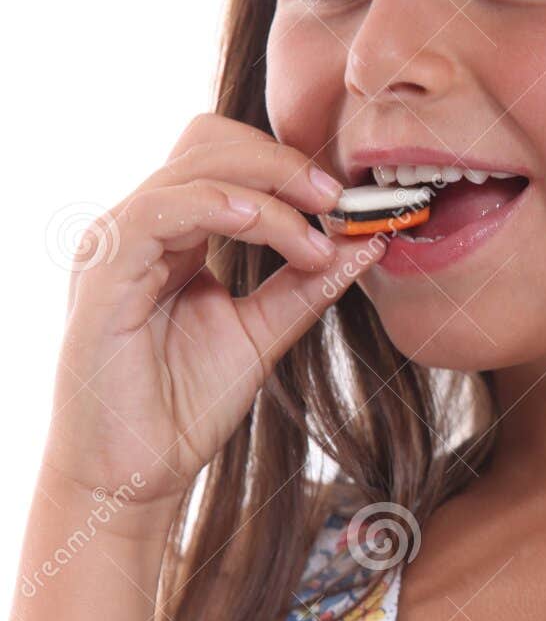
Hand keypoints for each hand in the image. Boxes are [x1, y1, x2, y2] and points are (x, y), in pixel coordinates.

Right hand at [46, 112, 383, 513]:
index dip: (290, 167)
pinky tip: (263, 226)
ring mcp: (116, 245)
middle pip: (212, 144)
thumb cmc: (182, 409)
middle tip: (338, 202)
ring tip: (315, 234)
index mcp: (173, 235)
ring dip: (268, 189)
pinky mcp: (102, 272)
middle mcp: (141, 228)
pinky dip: (219, 207)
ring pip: (193, 168)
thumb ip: (307, 286)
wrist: (132, 476)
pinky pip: (161, 209)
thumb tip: (368, 241)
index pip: (229, 159)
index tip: (347, 204)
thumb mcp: (262, 335)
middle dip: (285, 164)